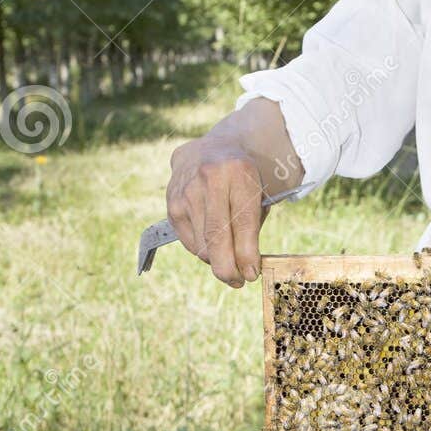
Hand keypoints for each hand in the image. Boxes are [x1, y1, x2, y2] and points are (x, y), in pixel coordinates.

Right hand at [166, 133, 266, 287]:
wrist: (215, 148)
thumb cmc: (243, 179)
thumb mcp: (257, 193)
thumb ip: (252, 227)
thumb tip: (244, 269)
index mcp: (239, 173)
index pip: (243, 223)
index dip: (247, 254)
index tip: (251, 274)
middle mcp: (209, 179)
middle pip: (216, 237)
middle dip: (227, 267)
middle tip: (237, 281)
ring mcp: (187, 190)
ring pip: (201, 244)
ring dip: (216, 261)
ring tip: (228, 261)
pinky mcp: (172, 202)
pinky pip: (188, 241)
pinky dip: (202, 250)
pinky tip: (211, 243)